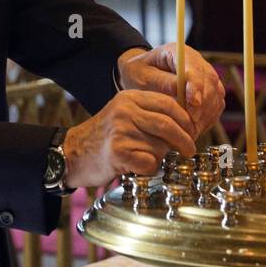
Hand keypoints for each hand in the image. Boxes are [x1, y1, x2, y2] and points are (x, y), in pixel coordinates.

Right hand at [62, 90, 198, 186]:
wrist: (73, 154)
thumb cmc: (105, 137)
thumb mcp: (125, 114)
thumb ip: (151, 115)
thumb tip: (187, 125)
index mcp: (130, 98)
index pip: (169, 104)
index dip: (185, 119)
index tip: (193, 131)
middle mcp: (125, 110)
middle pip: (168, 125)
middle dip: (184, 140)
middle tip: (189, 150)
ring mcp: (121, 130)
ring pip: (160, 146)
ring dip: (160, 157)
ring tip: (146, 157)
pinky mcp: (118, 152)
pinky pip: (149, 163)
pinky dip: (149, 169)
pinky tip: (136, 166)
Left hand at [117, 43, 225, 137]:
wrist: (140, 76)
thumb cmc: (138, 74)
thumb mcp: (143, 77)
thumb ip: (162, 83)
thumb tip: (180, 91)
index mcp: (177, 51)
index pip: (193, 66)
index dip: (196, 84)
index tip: (193, 102)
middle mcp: (195, 60)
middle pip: (210, 79)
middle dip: (203, 102)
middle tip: (192, 120)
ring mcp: (204, 74)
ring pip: (216, 92)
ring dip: (207, 111)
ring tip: (192, 127)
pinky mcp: (209, 89)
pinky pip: (217, 103)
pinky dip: (209, 116)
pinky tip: (196, 126)